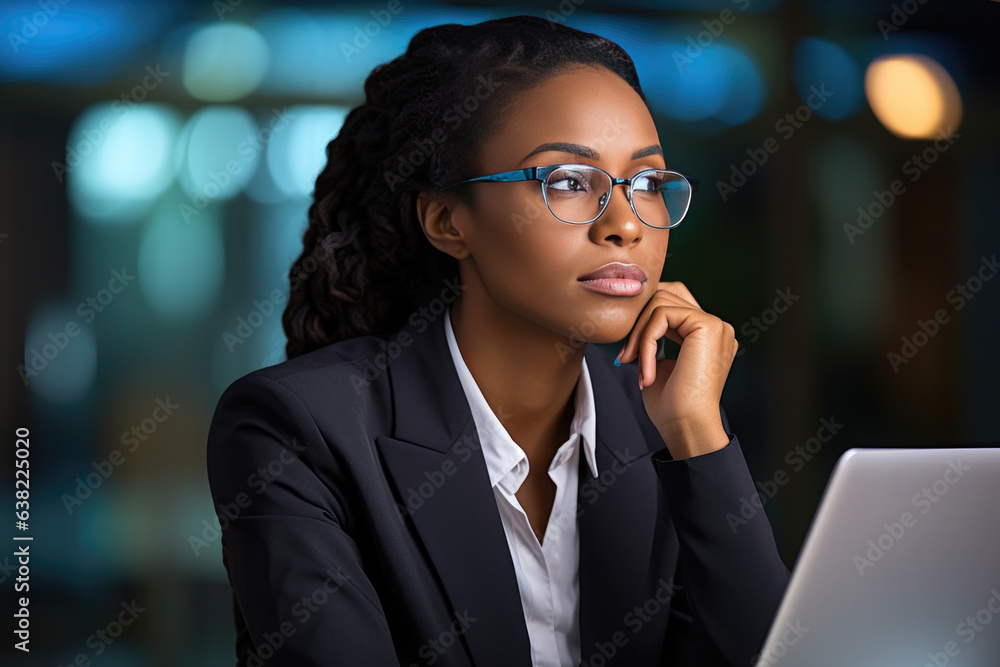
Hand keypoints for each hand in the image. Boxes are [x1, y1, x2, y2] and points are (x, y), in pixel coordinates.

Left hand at [615, 281, 736, 459]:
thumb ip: (652, 340)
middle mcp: (716, 326)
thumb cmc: (671, 407)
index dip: (642, 322)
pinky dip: (645, 341)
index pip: (670, 304)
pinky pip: (661, 316)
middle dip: (638, 322)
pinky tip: (644, 369)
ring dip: (638, 335)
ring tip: (631, 363)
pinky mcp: (707, 325)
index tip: (626, 354)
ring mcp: (715, 323)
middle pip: (665, 295)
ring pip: (659, 303)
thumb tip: (631, 321)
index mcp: (707, 335)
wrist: (687, 427)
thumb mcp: (658, 365)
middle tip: (624, 356)